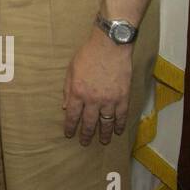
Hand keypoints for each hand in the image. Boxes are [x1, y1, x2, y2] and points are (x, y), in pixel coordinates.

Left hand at [63, 28, 133, 144]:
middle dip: (86, 134)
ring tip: (104, 142)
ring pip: (106, 122)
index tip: (69, 134)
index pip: (72, 115)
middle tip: (84, 143)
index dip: (70, 126)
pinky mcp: (123, 97)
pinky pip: (121, 115)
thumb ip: (68, 90)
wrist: (110, 46)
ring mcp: (109, 100)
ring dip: (104, 134)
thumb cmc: (87, 55)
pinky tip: (118, 131)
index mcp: (77, 92)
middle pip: (89, 122)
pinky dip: (120, 125)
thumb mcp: (71, 70)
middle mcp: (93, 99)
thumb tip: (65, 107)